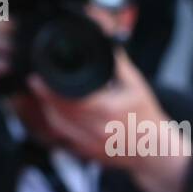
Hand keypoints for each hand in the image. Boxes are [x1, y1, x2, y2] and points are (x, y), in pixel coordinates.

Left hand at [26, 50, 191, 191]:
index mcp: (109, 111)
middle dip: (44, 96)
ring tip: (44, 95)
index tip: (38, 77)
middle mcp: (99, 130)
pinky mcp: (90, 154)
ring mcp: (93, 145)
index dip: (49, 89)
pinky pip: (66, 137)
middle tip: (35, 82)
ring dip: (48, 109)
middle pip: (59, 112)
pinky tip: (57, 112)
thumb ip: (116, 60)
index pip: (70, 99)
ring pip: (59, 126)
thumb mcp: (136, 84)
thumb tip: (103, 37)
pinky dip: (58, 123)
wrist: (156, 150)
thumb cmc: (147, 115)